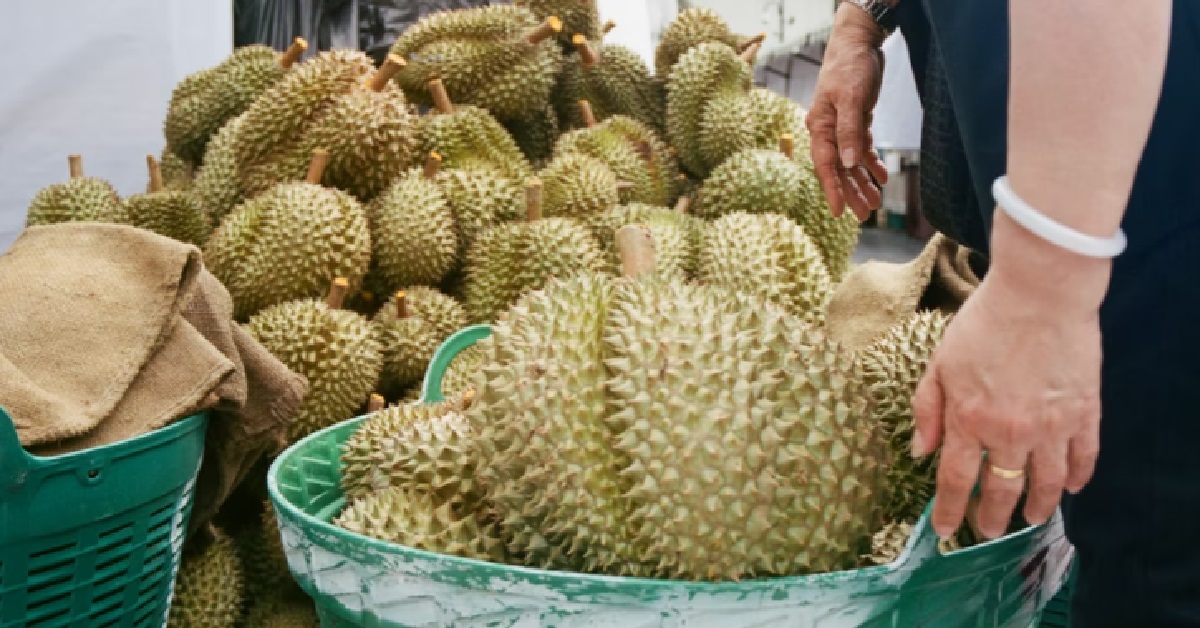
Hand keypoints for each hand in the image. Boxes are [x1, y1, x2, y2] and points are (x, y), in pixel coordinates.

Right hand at [806, 3, 889, 220]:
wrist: (858, 41)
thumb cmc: (850, 66)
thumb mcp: (852, 98)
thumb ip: (850, 131)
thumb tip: (848, 163)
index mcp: (820, 127)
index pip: (825, 165)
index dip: (833, 190)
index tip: (839, 213)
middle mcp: (828, 130)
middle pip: (839, 169)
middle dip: (851, 191)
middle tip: (863, 215)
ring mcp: (842, 126)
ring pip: (851, 162)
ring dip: (862, 181)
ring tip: (875, 202)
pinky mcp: (856, 120)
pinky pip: (862, 148)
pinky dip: (871, 162)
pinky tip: (881, 176)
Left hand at [911, 212, 1109, 539]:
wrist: (1040, 292)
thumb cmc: (984, 322)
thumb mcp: (939, 362)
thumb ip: (928, 409)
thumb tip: (920, 451)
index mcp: (969, 420)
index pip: (956, 481)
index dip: (949, 510)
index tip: (944, 530)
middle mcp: (1010, 432)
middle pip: (1002, 491)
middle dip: (992, 518)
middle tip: (988, 531)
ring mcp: (1051, 426)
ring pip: (1045, 484)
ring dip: (1037, 507)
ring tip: (1030, 520)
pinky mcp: (1084, 413)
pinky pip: (1083, 457)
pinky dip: (1078, 477)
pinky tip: (1071, 488)